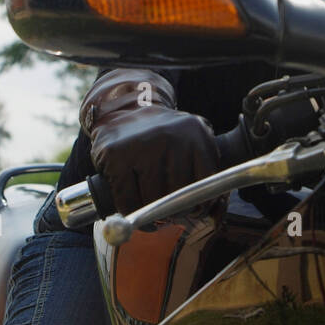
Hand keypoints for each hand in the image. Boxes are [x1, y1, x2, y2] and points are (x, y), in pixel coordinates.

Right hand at [89, 105, 218, 214]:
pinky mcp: (116, 156)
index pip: (206, 180)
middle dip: (174, 211)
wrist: (121, 111)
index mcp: (195, 132)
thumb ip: (203, 167)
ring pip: (153, 200)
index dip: (200, 203)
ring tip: (150, 209)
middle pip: (178, 193)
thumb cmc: (160, 137)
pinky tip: (133, 208)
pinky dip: (130, 211)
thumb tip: (208, 211)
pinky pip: (128, 200)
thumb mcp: (189, 140)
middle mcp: (170, 136)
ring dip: (152, 213)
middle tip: (167, 213)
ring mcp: (142, 145)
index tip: (192, 210)